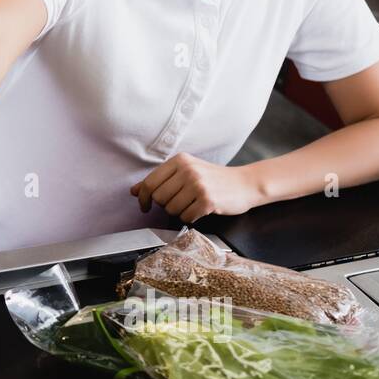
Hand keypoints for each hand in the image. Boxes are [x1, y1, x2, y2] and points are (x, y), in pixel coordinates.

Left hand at [130, 153, 261, 223]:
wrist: (245, 183)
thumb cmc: (213, 179)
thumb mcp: (186, 172)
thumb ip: (160, 180)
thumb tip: (134, 191)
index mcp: (180, 160)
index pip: (150, 182)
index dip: (143, 198)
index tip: (144, 206)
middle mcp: (188, 170)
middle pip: (158, 198)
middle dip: (165, 205)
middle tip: (180, 202)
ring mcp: (198, 185)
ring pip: (171, 209)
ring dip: (179, 212)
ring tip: (192, 204)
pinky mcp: (207, 200)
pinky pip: (186, 217)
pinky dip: (190, 218)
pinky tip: (200, 210)